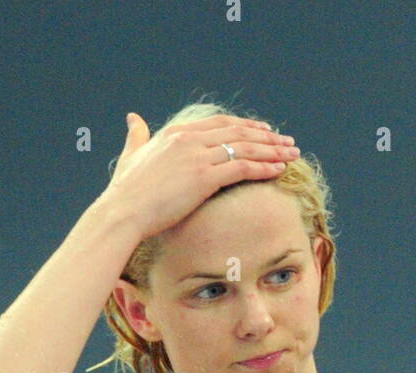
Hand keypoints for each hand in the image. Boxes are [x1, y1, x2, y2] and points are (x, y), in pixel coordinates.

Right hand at [97, 112, 298, 240]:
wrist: (123, 211)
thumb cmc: (126, 191)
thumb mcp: (133, 155)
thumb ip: (136, 135)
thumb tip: (133, 118)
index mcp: (176, 133)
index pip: (221, 123)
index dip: (246, 126)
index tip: (265, 129)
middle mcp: (189, 139)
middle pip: (238, 132)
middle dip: (267, 136)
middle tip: (288, 141)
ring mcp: (197, 157)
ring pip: (245, 148)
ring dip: (273, 150)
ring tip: (292, 154)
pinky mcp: (204, 177)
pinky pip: (242, 167)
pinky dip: (264, 166)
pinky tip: (279, 169)